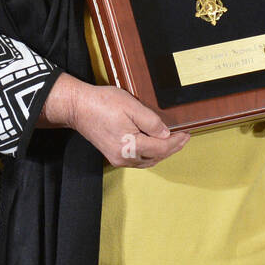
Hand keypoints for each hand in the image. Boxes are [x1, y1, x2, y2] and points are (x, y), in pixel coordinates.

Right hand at [43, 73, 188, 167]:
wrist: (78, 107)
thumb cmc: (102, 103)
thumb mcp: (131, 107)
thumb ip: (151, 122)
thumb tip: (166, 134)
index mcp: (129, 146)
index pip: (160, 148)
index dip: (176, 142)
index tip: (187, 134)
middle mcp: (123, 157)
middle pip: (155, 157)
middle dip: (171, 149)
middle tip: (184, 138)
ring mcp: (117, 158)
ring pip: (147, 161)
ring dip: (161, 153)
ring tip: (173, 142)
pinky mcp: (113, 155)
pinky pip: (137, 159)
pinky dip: (150, 154)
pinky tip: (155, 145)